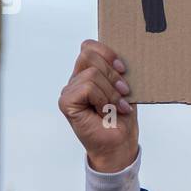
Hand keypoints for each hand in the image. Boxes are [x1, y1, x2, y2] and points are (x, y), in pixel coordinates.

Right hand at [58, 39, 138, 172]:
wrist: (119, 144)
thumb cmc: (121, 118)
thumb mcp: (124, 88)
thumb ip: (116, 70)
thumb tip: (119, 57)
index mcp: (87, 73)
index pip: (89, 47)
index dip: (107, 53)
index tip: (123, 69)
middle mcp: (76, 80)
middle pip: (90, 56)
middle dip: (113, 75)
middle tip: (124, 93)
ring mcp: (69, 91)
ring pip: (92, 74)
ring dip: (111, 92)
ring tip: (117, 107)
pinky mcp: (66, 102)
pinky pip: (87, 88)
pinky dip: (102, 99)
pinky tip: (106, 112)